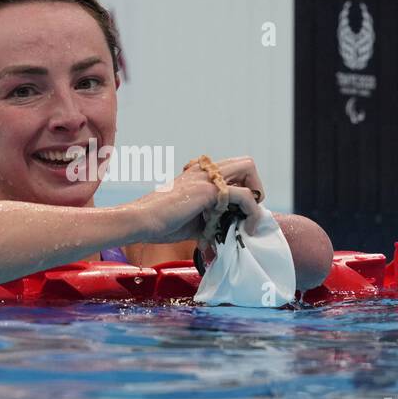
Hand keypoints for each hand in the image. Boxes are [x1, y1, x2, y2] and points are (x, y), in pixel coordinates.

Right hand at [130, 156, 267, 244]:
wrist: (141, 221)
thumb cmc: (160, 222)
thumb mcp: (193, 221)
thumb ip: (211, 221)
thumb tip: (224, 235)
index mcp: (199, 174)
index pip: (233, 171)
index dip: (243, 189)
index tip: (240, 213)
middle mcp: (205, 170)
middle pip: (245, 163)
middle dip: (255, 187)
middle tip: (249, 212)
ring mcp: (207, 177)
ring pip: (249, 170)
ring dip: (256, 198)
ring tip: (251, 222)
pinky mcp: (210, 190)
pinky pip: (245, 195)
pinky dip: (252, 212)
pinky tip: (247, 227)